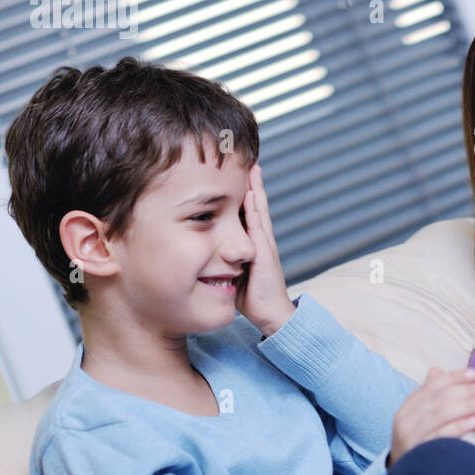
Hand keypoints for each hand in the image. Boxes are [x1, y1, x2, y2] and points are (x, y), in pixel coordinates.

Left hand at [235, 163, 295, 337]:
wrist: (271, 314)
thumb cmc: (251, 296)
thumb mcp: (233, 273)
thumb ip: (222, 260)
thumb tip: (204, 253)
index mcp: (252, 242)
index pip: (247, 211)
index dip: (242, 192)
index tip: (234, 172)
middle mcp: (261, 239)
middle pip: (255, 203)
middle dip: (251, 182)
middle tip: (245, 159)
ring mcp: (265, 244)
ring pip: (258, 209)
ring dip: (255, 189)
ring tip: (251, 168)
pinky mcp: (265, 253)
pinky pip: (258, 226)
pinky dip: (254, 209)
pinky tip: (249, 194)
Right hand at [389, 367, 474, 465]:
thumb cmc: (417, 444)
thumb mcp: (419, 420)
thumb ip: (429, 396)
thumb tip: (436, 370)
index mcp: (406, 409)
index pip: (431, 387)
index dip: (453, 378)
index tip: (474, 374)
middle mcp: (405, 422)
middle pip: (438, 400)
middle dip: (466, 391)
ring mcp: (411, 438)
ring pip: (440, 415)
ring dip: (467, 405)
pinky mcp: (420, 455)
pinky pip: (442, 437)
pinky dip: (460, 426)